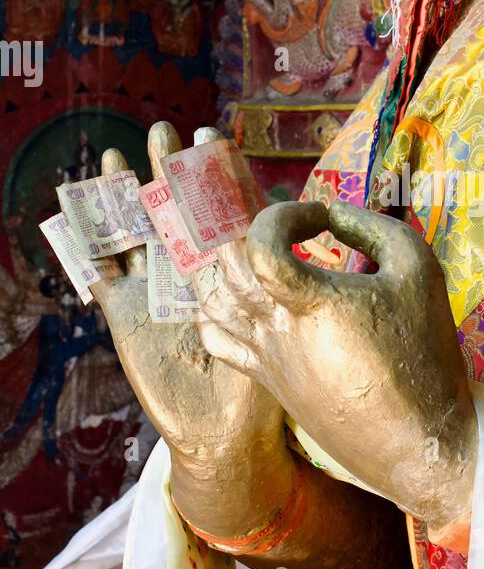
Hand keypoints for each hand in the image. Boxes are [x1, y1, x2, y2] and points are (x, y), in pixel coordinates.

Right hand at [90, 122, 292, 539]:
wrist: (229, 438)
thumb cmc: (273, 384)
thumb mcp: (291, 321)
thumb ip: (297, 277)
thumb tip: (318, 226)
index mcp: (232, 272)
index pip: (223, 209)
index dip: (216, 174)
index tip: (213, 133)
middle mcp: (193, 274)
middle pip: (177, 210)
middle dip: (170, 171)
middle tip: (165, 130)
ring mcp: (156, 293)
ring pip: (138, 233)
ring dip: (126, 195)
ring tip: (114, 156)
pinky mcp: (128, 318)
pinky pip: (104, 275)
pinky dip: (91, 243)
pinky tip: (81, 211)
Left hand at [194, 200, 476, 534]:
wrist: (418, 441)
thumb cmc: (425, 354)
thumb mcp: (419, 270)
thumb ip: (373, 228)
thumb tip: (334, 214)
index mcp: (312, 302)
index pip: (260, 242)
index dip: (286, 216)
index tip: (322, 219)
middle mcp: (276, 330)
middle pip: (227, 266)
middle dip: (258, 236)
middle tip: (296, 237)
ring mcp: (266, 359)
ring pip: (213, 299)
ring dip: (234, 269)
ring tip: (271, 263)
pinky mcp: (268, 382)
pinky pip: (216, 339)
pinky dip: (217, 310)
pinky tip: (247, 300)